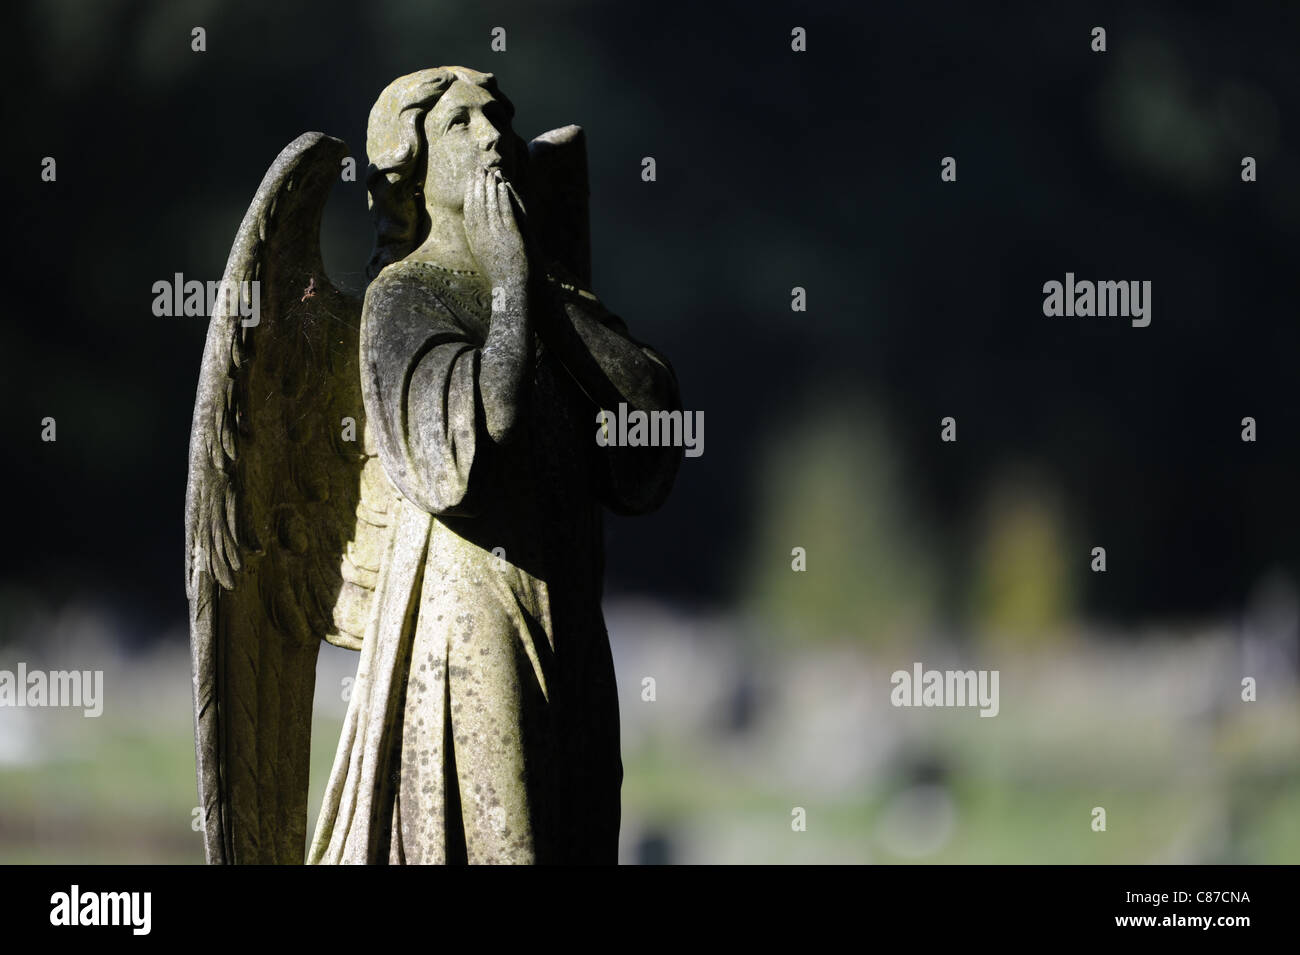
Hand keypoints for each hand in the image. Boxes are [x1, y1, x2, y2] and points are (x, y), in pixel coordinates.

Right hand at [463, 167, 528, 287]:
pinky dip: (503, 197)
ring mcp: (495, 234)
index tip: (470, 179)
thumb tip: (465, 223)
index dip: (469, 192)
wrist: (510, 287)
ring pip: (490, 205)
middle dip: (478, 184)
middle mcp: (482, 234)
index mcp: (474, 238)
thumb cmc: (496, 273)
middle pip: (478, 203)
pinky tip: (504, 186)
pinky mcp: (510, 235)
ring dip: (490, 187)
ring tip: (491, 172)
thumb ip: (473, 237)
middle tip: (478, 168)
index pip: (469, 209)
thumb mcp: (479, 255)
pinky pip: (504, 211)